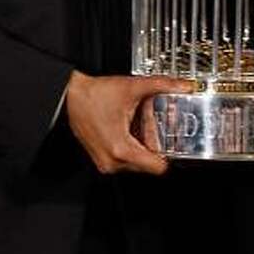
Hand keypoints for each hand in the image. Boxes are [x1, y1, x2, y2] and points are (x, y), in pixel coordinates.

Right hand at [65, 72, 189, 176]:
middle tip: (150, 118)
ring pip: (137, 158)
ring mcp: (106, 161)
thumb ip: (163, 85)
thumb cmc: (93, 94)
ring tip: (138, 118)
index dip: (169, 151)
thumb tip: (184, 86)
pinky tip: (129, 123)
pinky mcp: (102, 158)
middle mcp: (112, 161)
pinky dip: (131, 141)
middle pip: (148, 160)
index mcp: (121, 149)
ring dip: (142, 139)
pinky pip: (125, 156)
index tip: (172, 138)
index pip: (157, 167)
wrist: (70, 95)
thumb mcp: (133, 87)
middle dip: (154, 139)